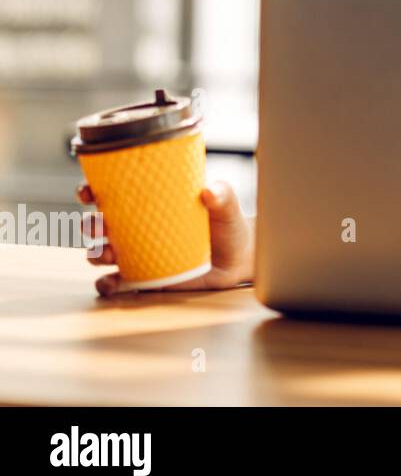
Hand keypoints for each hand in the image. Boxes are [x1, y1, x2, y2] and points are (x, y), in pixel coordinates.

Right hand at [78, 179, 255, 295]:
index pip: (113, 193)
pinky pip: (117, 283)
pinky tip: (110, 283)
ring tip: (108, 254)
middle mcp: (136, 228)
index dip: (91, 191)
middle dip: (90, 224)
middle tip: (99, 225)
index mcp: (148, 204)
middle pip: (99, 224)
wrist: (237, 259)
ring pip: (102, 254)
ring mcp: (138, 254)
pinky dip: (106, 284)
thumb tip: (209, 191)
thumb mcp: (227, 208)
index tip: (87, 192)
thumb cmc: (228, 226)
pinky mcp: (144, 278)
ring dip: (96, 254)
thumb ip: (223, 196)